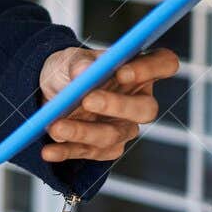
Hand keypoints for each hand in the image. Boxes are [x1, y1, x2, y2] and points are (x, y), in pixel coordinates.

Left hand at [35, 46, 178, 163]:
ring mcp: (123, 127)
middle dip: (116, 105)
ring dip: (82, 131)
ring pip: (113, 135)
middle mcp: (138, 101)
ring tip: (55, 127)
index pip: (164, 64)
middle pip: (146, 109)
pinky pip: (90, 153)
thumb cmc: (69, 70)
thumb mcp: (68, 59)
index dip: (150, 69)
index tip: (122, 72)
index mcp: (138, 70)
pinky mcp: (105, 148)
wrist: (47, 91)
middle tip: (87, 100)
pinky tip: (49, 151)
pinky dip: (67, 151)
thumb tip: (84, 71)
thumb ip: (78, 63)